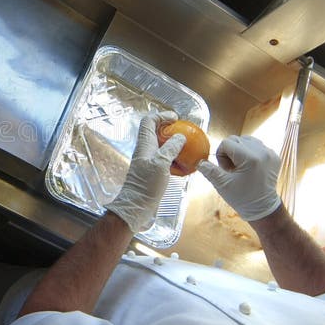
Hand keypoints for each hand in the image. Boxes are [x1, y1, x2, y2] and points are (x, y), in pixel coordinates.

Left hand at [107, 111, 185, 233]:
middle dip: (170, 130)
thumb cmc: (146, 185)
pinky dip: (174, 159)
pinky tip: (184, 165)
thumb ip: (171, 148)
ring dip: (174, 145)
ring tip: (187, 147)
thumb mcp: (161, 164)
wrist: (136, 207)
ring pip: (161, 147)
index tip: (176, 119)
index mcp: (145, 145)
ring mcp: (149, 162)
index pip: (149, 121)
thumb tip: (180, 136)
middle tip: (184, 132)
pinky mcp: (153, 173)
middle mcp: (146, 151)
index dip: (161, 116)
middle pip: (156, 132)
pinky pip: (165, 160)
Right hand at [198, 135, 281, 220]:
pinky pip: (257, 146)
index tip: (226, 170)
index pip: (227, 142)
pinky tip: (249, 167)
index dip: (221, 155)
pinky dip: (250, 153)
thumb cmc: (242, 198)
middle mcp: (262, 152)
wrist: (263, 208)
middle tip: (233, 170)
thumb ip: (210, 171)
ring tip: (241, 168)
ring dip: (240, 151)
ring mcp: (270, 153)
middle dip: (230, 153)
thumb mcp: (222, 185)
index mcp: (250, 158)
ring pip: (246, 140)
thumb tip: (199, 161)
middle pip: (236, 139)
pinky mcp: (274, 156)